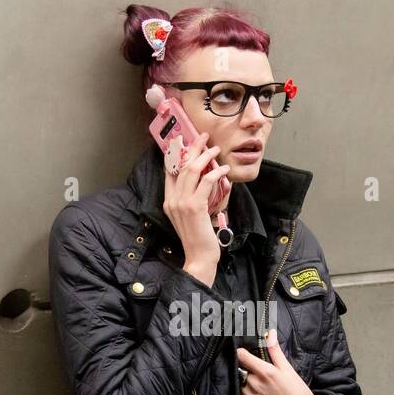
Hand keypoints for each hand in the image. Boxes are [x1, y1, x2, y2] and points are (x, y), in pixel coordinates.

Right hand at [164, 131, 229, 285]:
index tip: (186, 142)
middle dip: (193, 148)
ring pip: (192, 170)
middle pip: (181, 166)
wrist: (199, 257)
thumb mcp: (189, 217)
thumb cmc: (198, 238)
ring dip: (205, 156)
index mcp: (168, 201)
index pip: (169, 172)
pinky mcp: (195, 206)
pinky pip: (206, 182)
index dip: (177, 154)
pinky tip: (224, 169)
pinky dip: (216, 172)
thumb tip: (204, 181)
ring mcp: (182, 203)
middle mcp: (172, 200)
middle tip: (203, 137)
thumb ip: (191, 199)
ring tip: (215, 149)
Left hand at [236, 329, 330, 394]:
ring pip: (240, 385)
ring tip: (262, 389)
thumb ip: (275, 350)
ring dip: (246, 384)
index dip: (242, 353)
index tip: (245, 354)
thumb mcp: (288, 369)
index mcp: (264, 372)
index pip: (241, 355)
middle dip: (248, 371)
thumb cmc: (299, 394)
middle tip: (262, 376)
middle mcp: (254, 385)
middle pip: (241, 370)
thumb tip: (270, 333)